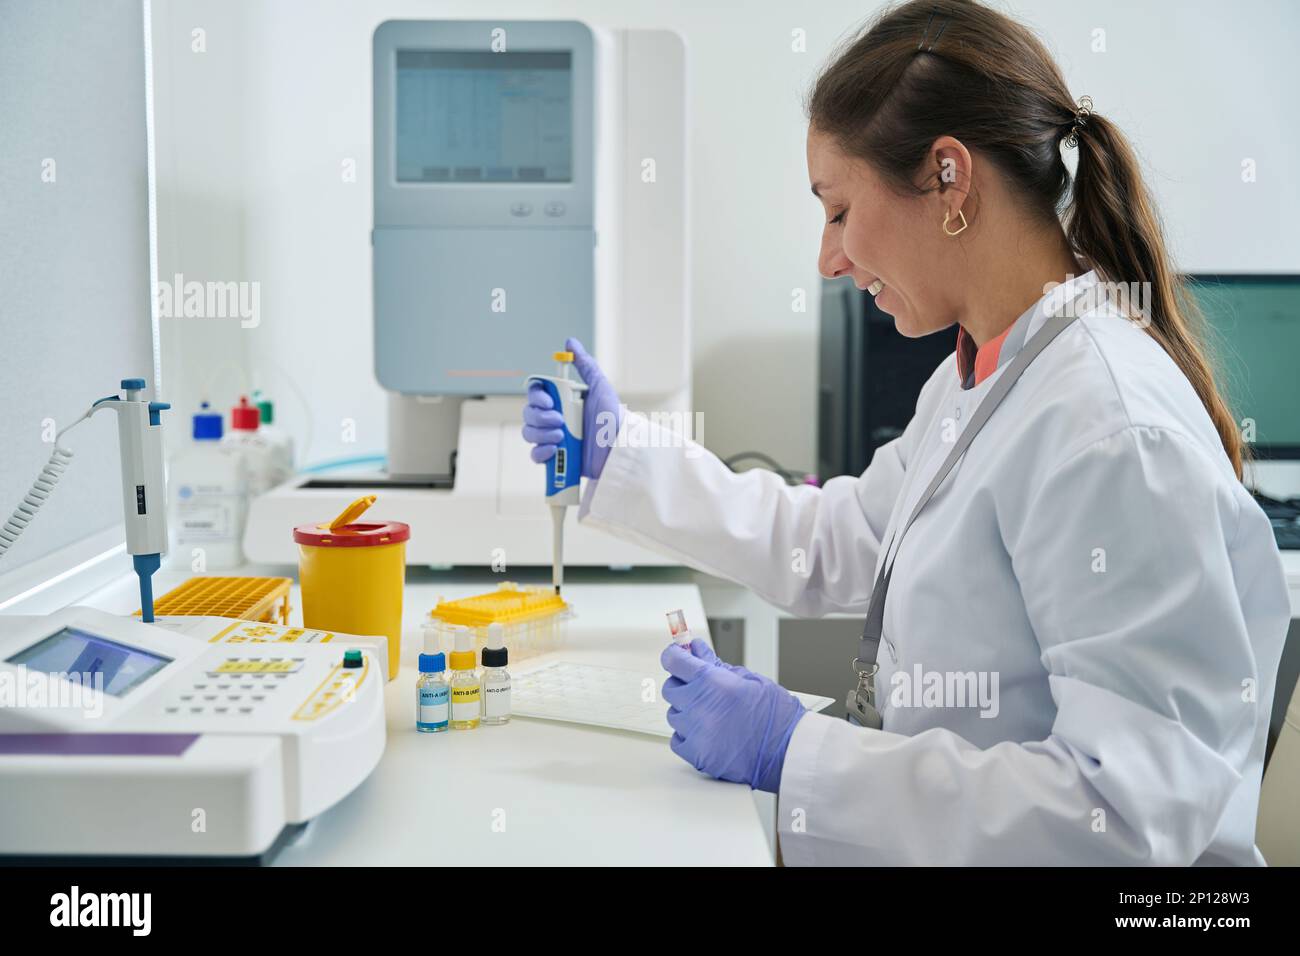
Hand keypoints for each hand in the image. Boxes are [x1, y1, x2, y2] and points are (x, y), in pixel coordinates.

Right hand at [521, 337, 621, 478]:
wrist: (619, 447)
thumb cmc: (612, 416)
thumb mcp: (599, 387)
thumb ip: (585, 365)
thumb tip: (570, 342)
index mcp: (562, 401)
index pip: (536, 394)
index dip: (536, 397)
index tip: (548, 401)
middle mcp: (555, 418)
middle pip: (529, 414)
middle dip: (540, 417)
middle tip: (559, 420)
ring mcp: (554, 438)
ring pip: (529, 433)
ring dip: (540, 434)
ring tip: (561, 437)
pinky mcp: (556, 458)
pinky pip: (535, 455)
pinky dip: (540, 453)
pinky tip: (554, 450)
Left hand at [661, 638, 805, 792]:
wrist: (790, 752)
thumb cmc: (778, 716)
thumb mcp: (750, 679)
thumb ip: (717, 664)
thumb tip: (697, 650)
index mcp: (713, 683)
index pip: (674, 661)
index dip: (674, 656)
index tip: (677, 656)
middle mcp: (700, 707)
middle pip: (671, 688)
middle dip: (683, 684)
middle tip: (701, 688)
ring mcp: (697, 733)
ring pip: (673, 714)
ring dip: (686, 710)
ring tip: (711, 714)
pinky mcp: (698, 755)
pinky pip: (677, 739)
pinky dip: (687, 734)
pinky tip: (706, 731)